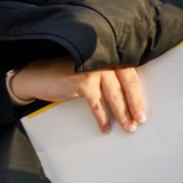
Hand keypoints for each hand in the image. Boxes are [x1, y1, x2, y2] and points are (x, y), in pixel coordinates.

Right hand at [9, 56, 146, 133]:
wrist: (39, 74)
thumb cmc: (69, 73)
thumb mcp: (93, 70)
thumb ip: (110, 76)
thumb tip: (131, 98)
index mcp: (111, 54)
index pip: (131, 74)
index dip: (138, 93)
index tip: (144, 108)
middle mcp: (106, 59)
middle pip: (127, 83)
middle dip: (135, 104)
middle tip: (141, 120)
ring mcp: (95, 69)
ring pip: (114, 95)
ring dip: (123, 114)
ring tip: (128, 127)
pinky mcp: (84, 81)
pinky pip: (98, 104)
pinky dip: (103, 118)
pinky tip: (106, 128)